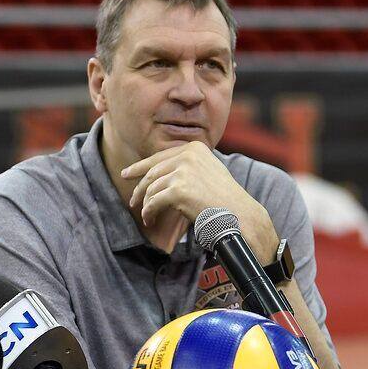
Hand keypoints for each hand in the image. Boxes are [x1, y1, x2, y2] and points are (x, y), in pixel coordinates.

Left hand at [122, 141, 255, 227]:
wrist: (240, 214)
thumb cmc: (224, 198)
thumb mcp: (206, 171)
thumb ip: (186, 166)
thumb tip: (157, 172)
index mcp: (194, 148)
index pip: (160, 157)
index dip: (140, 167)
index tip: (126, 174)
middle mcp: (187, 156)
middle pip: (152, 172)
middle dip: (139, 188)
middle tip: (132, 201)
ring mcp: (182, 172)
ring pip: (151, 188)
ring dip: (146, 204)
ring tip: (146, 216)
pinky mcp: (178, 190)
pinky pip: (153, 202)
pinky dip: (149, 213)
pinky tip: (150, 220)